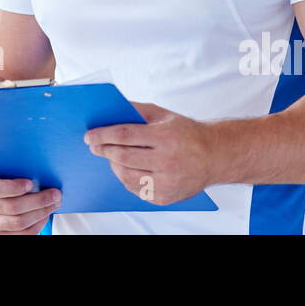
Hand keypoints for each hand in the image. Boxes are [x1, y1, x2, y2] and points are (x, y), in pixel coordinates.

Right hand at [0, 169, 61, 233]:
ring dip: (40, 213)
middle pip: (10, 207)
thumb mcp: (4, 162)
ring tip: (53, 204)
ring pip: (17, 223)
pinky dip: (36, 226)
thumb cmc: (4, 171)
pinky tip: (44, 216)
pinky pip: (19, 235)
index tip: (30, 183)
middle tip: (55, 194)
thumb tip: (39, 165)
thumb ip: (15, 164)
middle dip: (38, 201)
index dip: (12, 187)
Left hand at [85, 102, 214, 205]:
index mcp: (165, 137)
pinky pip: (136, 189)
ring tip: (111, 157)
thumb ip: (137, 110)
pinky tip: (126, 169)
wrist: (214, 156)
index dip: (104, 135)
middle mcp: (167, 161)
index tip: (90, 136)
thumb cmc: (186, 133)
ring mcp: (166, 182)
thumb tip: (111, 108)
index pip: (125, 135)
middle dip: (104, 150)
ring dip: (113, 165)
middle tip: (95, 146)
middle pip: (123, 157)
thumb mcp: (164, 115)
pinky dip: (126, 178)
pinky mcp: (165, 197)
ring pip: (126, 176)